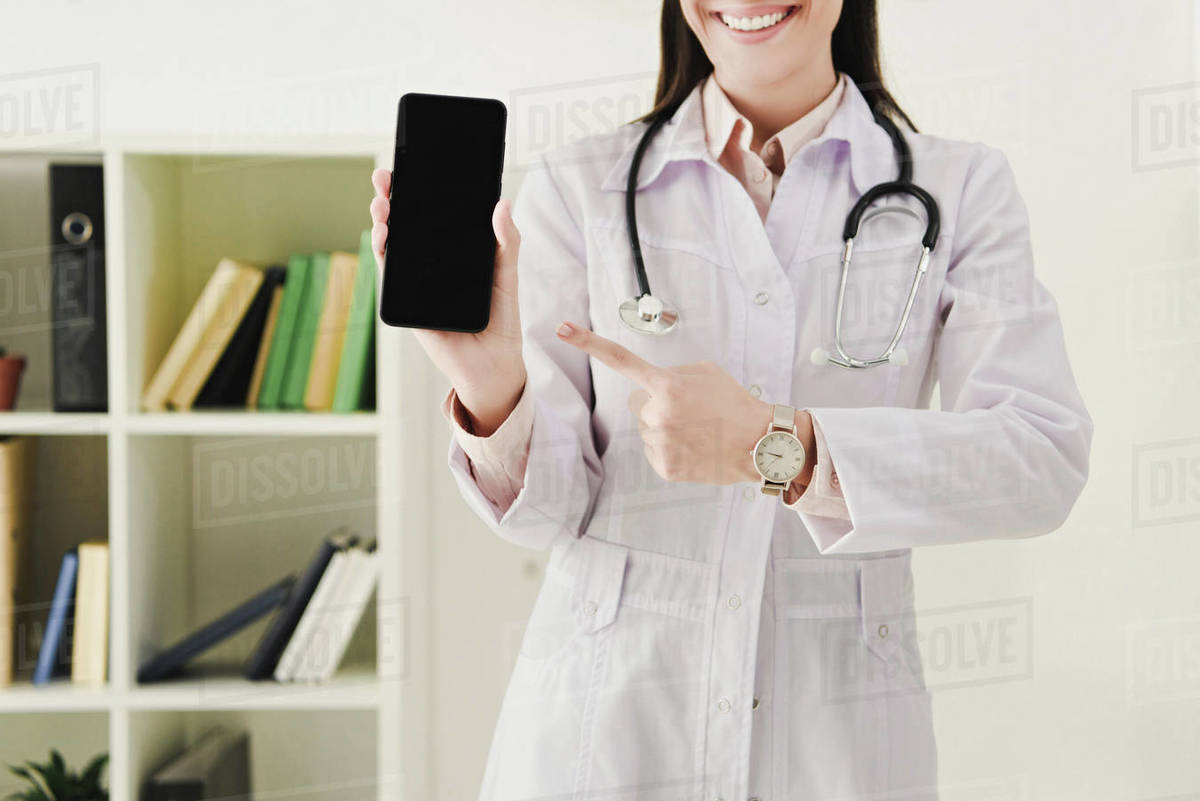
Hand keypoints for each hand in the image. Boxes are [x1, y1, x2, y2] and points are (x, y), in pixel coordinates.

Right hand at [370, 169, 525, 434]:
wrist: (492, 363)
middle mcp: (431, 263)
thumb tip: (503, 204)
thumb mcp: (506, 274)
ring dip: (382, 222)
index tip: (413, 167)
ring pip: (393, 245)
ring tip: (382, 204)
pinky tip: (383, 236)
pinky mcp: (405, 302)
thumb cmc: (502, 318)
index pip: (433, 214)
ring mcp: (416, 281)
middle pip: (407, 224)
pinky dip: (383, 254)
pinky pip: (389, 275)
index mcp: (455, 251)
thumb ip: (506, 241)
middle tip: (386, 178)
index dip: (420, 191)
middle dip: (393, 199)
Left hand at [555, 321, 773, 484]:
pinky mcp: (665, 466)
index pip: (621, 359)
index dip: (589, 343)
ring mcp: (660, 442)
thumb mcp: (706, 373)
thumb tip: (650, 388)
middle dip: (661, 406)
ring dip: (667, 430)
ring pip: (648, 430)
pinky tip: (695, 449)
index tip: (562, 329)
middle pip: (641, 405)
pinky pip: (655, 452)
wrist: (761, 444)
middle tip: (694, 413)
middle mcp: (658, 413)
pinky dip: (671, 450)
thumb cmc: (735, 404)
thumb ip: (672, 374)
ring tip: (699, 432)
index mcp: (667, 385)